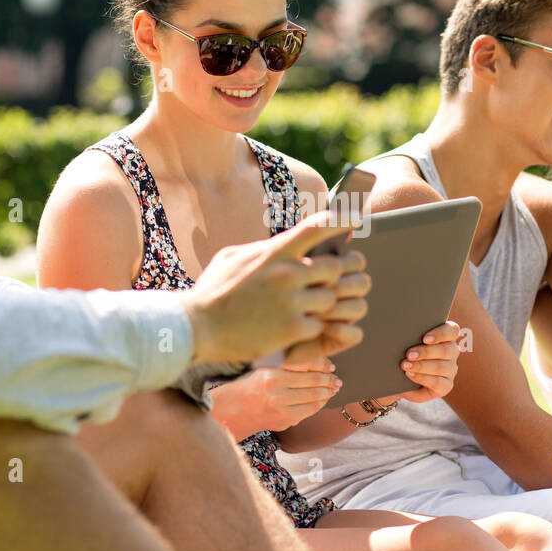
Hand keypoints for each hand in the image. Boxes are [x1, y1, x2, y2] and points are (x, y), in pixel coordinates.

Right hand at [178, 213, 369, 365]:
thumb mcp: (232, 257)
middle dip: (343, 274)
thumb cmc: (211, 292)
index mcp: (274, 252)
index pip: (316, 228)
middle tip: (347, 278)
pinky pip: (321, 325)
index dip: (341, 222)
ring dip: (330, 305)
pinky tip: (306, 329)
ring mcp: (291, 301)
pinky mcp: (292, 328)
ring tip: (326, 307)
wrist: (196, 327)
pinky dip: (317, 328)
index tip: (355, 221)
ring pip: (332, 299)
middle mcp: (287, 273)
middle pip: (336, 267)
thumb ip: (261, 249)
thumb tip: (281, 243)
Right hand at [211, 359, 341, 437]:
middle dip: (329, 380)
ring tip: (333, 389)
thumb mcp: (266, 368)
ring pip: (314, 397)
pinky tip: (322, 399)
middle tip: (337, 379)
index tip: (331, 365)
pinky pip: (309, 410)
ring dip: (327, 393)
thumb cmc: (254, 385)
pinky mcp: (284, 419)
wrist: (237, 409)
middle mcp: (275, 388)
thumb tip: (322, 363)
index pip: (306, 364)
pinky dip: (319, 404)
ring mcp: (280, 405)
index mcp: (271, 371)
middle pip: (313, 381)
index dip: (323, 365)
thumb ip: (290, 364)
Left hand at [395, 320, 462, 403]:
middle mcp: (452, 352)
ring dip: (421, 366)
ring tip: (405, 365)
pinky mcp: (446, 386)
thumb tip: (399, 330)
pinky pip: (438, 382)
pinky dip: (422, 378)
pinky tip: (410, 375)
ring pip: (441, 367)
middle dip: (426, 352)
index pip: (452, 330)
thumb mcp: (405, 343)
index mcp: (446, 337)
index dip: (441, 333)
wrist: (397, 378)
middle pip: (446, 350)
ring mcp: (450, 370)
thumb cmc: (403, 354)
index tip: (425, 338)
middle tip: (409, 354)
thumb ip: (409, 335)